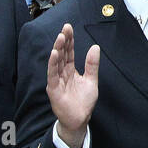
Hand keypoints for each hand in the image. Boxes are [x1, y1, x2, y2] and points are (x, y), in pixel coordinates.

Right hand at [45, 23, 99, 147]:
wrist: (80, 119)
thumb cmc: (84, 102)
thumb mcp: (91, 80)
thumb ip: (92, 65)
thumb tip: (95, 47)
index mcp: (70, 70)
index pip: (68, 52)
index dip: (69, 40)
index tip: (69, 28)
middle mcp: (62, 73)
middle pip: (62, 54)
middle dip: (63, 41)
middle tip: (65, 28)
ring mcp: (57, 80)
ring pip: (56, 62)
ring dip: (58, 49)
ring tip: (61, 37)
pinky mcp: (53, 89)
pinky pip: (52, 74)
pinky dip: (52, 64)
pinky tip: (54, 54)